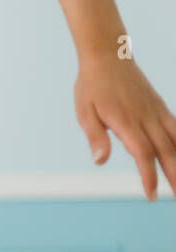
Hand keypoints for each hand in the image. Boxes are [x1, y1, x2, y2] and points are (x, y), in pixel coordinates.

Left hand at [75, 55, 175, 199]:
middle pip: (166, 151)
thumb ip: (96, 137)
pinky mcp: (160, 108)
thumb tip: (100, 161)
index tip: (152, 195)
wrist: (108, 56)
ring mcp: (157, 112)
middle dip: (174, 176)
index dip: (149, 176)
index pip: (143, 154)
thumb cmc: (92, 86)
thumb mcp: (85, 111)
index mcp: (127, 122)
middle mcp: (147, 118)